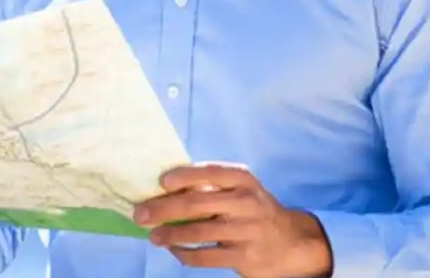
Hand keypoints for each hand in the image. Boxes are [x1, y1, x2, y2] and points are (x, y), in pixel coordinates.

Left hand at [133, 163, 331, 277]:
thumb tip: (162, 190)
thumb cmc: (252, 210)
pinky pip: (205, 257)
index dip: (184, 176)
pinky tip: (174, 250)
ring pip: (198, 233)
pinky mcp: (244, 257)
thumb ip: (211, 187)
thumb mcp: (241, 190)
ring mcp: (247, 231)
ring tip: (153, 235)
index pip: (211, 172)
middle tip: (140, 214)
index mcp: (244, 179)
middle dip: (163, 209)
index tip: (161, 181)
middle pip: (197, 204)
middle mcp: (247, 202)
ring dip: (169, 235)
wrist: (290, 242)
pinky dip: (184, 254)